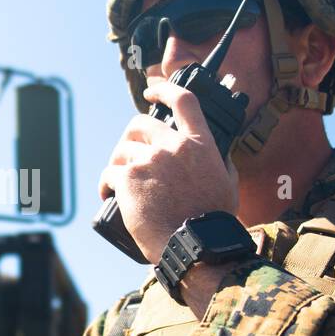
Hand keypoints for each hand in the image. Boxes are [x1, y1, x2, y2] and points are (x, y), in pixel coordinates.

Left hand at [98, 80, 238, 262]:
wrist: (196, 245)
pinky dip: (105, 184)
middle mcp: (174, 146)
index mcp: (200, 144)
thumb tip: (220, 155)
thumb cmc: (213, 222)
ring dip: (117, 165)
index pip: (183, 100)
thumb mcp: (228, 184)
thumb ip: (222, 163)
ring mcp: (150, 160)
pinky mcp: (129, 178)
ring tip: (118, 184)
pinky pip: (108, 173)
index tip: (150, 91)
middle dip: (130, 137)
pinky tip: (108, 195)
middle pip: (140, 124)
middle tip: (128, 155)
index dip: (164, 90)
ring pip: (121, 151)